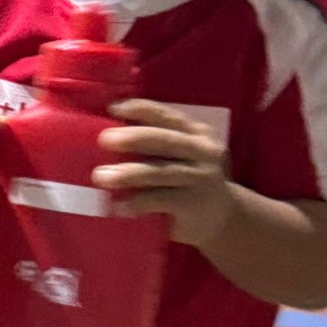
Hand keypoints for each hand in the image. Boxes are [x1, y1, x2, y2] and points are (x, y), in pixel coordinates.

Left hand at [92, 101, 234, 246]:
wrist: (225, 218)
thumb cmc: (190, 181)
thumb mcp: (183, 156)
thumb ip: (158, 145)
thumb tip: (109, 133)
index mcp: (197, 133)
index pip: (168, 115)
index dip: (141, 109)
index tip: (113, 108)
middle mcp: (203, 151)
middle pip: (165, 140)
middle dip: (133, 138)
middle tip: (104, 139)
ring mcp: (200, 178)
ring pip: (161, 172)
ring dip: (129, 173)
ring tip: (100, 176)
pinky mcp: (194, 205)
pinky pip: (160, 200)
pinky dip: (136, 202)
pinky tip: (118, 206)